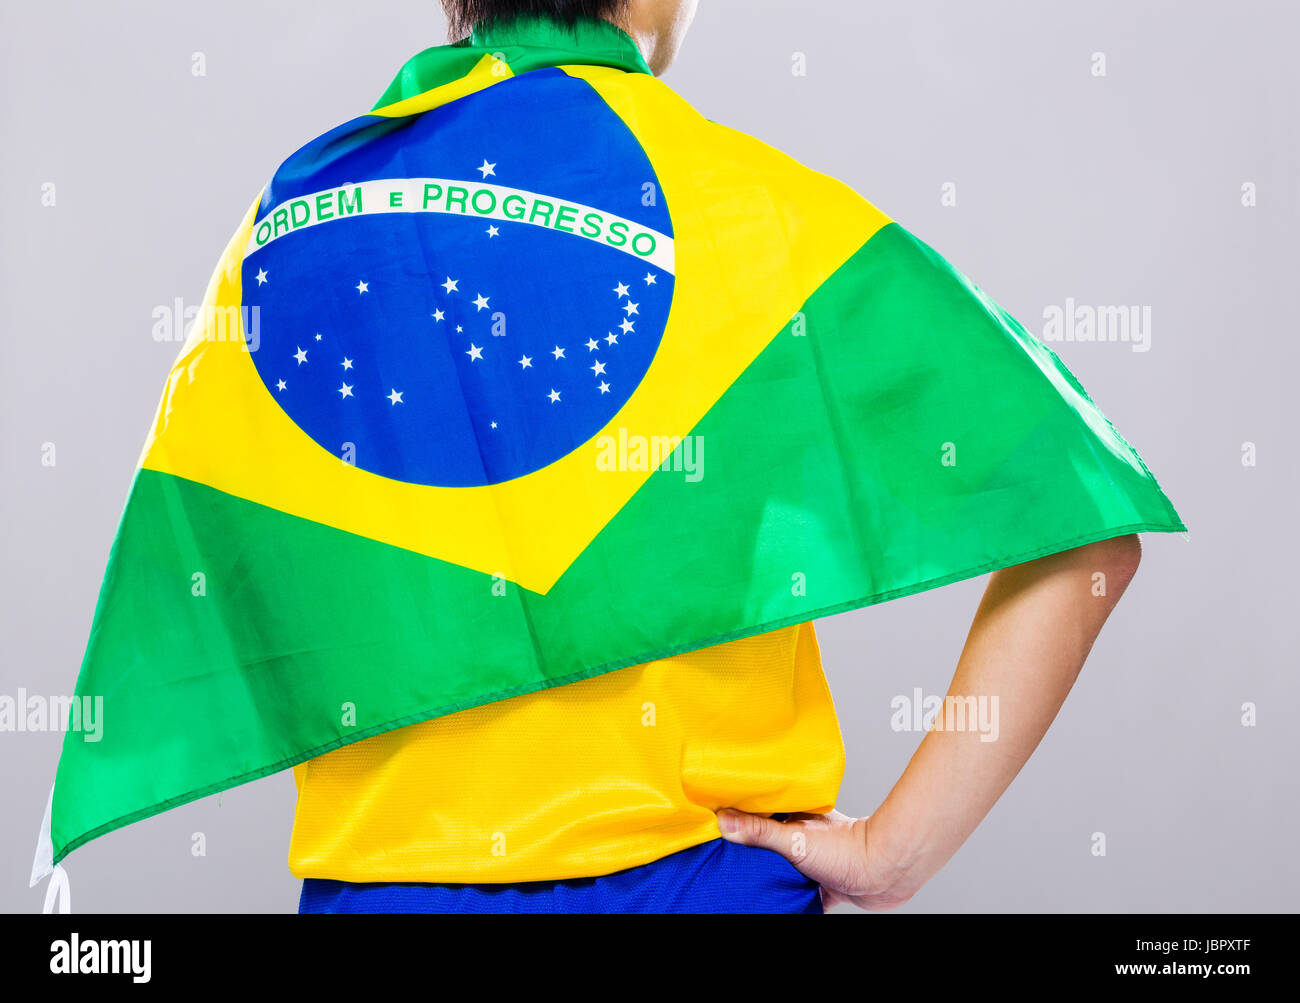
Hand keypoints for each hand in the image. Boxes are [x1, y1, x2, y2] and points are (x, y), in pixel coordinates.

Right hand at [715, 808, 911, 910]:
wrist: (885, 873)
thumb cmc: (847, 849)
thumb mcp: (794, 838)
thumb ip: (759, 831)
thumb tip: (722, 821)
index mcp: (793, 817)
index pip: (757, 814)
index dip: (736, 818)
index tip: (712, 824)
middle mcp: (802, 837)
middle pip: (767, 843)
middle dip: (748, 851)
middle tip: (723, 860)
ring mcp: (813, 861)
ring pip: (782, 869)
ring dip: (769, 875)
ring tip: (743, 881)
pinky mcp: (823, 885)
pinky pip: (798, 892)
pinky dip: (788, 897)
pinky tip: (774, 900)